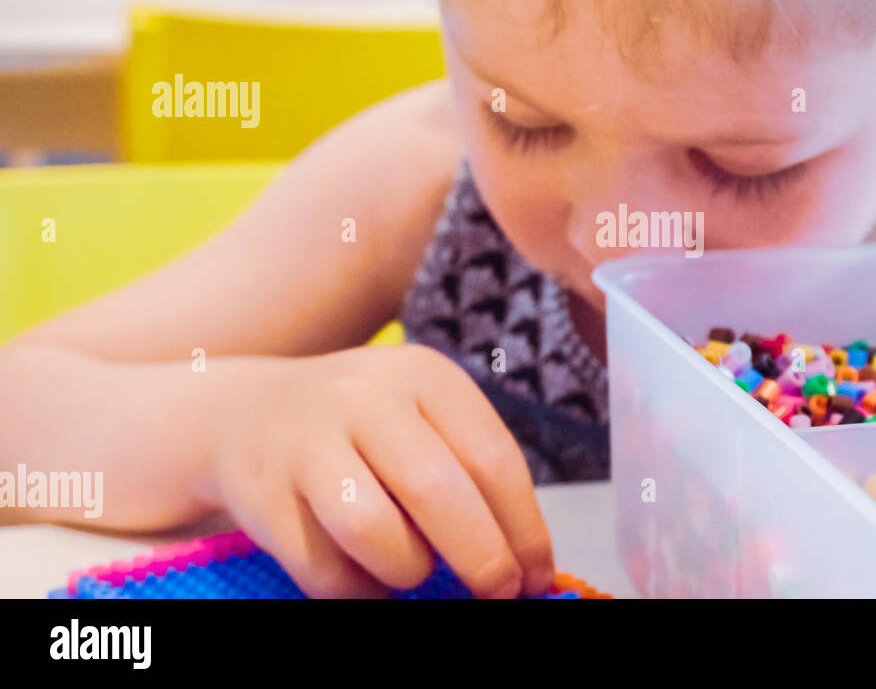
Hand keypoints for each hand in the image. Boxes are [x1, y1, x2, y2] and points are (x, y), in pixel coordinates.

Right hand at [202, 345, 553, 597]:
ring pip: (375, 532)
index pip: (493, 458)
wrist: (245, 413)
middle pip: (439, 492)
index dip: (525, 529)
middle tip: (500, 593)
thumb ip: (470, 471)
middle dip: (483, 559)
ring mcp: (305, 441)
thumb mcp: (422, 417)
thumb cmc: (363, 428)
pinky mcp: (260, 491)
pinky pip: (323, 569)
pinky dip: (358, 591)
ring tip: (411, 569)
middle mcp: (363, 397)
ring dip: (408, 570)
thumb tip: (525, 560)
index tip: (537, 575)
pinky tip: (367, 577)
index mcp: (422, 374)